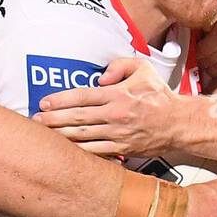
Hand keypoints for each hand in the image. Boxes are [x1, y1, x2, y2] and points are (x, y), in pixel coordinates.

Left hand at [34, 55, 181, 157]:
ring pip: (82, 137)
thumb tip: (100, 76)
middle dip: (53, 119)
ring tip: (43, 135)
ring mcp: (118, 134)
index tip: (44, 102)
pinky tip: (64, 150)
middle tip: (36, 120)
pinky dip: (79, 152)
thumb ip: (120, 65)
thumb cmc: (159, 96)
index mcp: (118, 95)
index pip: (82, 96)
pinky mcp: (122, 149)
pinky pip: (95, 152)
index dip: (60, 100)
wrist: (179, 123)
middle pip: (77, 118)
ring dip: (60, 136)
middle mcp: (116, 115)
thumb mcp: (143, 68)